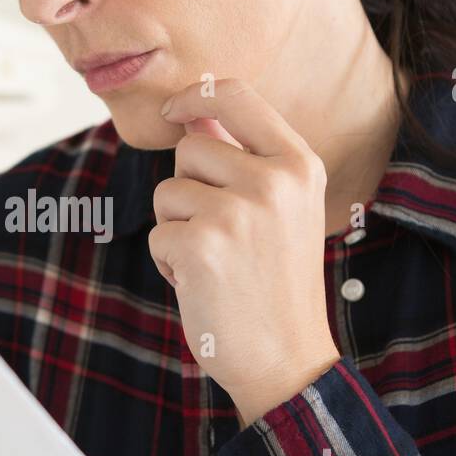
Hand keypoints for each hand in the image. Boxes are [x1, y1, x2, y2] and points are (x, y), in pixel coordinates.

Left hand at [148, 77, 339, 425]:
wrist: (287, 360)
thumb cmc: (276, 283)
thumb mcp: (279, 210)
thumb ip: (242, 157)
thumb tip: (192, 110)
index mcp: (298, 165)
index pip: (236, 95)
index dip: (194, 96)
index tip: (172, 112)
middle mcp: (273, 181)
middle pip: (190, 148)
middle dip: (189, 189)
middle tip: (222, 236)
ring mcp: (237, 213)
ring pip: (167, 192)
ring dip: (176, 228)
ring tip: (215, 263)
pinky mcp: (201, 246)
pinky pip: (157, 234)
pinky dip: (168, 263)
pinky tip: (202, 286)